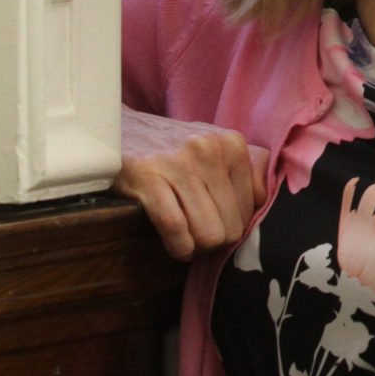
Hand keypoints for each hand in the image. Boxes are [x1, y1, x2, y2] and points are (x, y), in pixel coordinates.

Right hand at [115, 107, 268, 260]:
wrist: (113, 128)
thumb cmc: (172, 147)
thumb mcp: (216, 147)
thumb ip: (248, 171)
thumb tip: (261, 206)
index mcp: (232, 143)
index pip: (254, 206)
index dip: (236, 225)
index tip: (218, 226)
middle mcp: (210, 149)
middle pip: (232, 226)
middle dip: (217, 241)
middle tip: (200, 237)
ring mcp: (178, 161)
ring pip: (208, 232)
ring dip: (198, 247)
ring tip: (188, 242)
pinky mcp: (146, 176)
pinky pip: (176, 228)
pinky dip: (178, 247)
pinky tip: (176, 247)